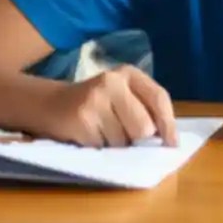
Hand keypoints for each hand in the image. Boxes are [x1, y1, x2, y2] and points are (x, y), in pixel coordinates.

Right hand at [36, 66, 177, 147]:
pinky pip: (104, 148)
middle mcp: (112, 81)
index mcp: (129, 74)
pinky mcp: (81, 118)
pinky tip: (89, 136)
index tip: (171, 145)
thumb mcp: (122, 98)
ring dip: (116, 146)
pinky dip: (99, 149)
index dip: (168, 124)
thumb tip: (166, 142)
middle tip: (123, 135)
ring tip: (102, 133)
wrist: (51, 104)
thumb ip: (145, 111)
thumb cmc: (96, 105)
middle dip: (137, 140)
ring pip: (123, 141)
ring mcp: (95, 98)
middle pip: (144, 126)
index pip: (159, 97)